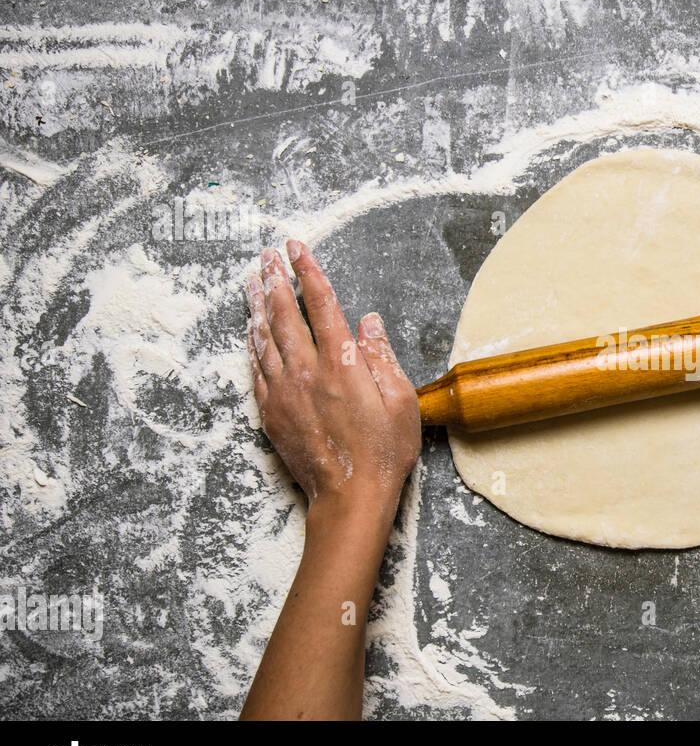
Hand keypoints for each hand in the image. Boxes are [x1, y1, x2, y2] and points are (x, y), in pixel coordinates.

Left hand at [245, 240, 420, 515]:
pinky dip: (252, 342)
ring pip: (264, 337)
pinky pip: (256, 367)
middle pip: (285, 314)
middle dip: (275, 279)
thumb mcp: (402, 401)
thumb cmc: (383, 453)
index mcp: (340, 364)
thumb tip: (368, 322)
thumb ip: (382, 357)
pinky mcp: (271, 412)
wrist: (349, 497)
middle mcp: (306, 372)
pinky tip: (251, 330)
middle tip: (266, 256)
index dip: (308, 271)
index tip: (298, 249)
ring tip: (252, 280)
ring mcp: (283, 392)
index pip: (322, 304)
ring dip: (257, 304)